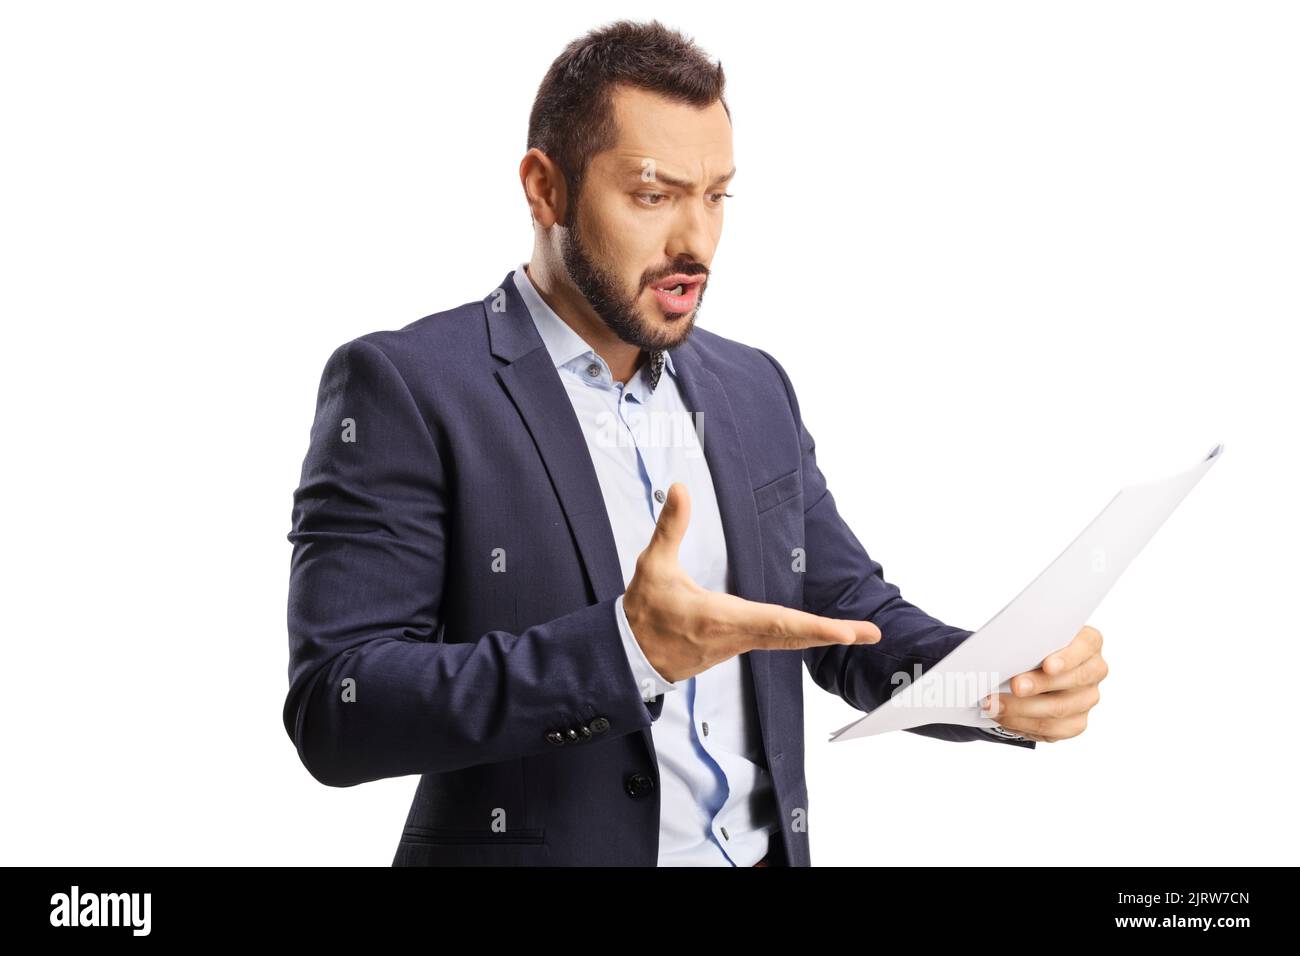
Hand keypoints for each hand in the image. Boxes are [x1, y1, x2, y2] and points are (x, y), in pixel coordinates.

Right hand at [623, 481, 880, 682]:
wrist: (629, 656)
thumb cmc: (643, 613)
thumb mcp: (654, 566)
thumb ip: (670, 526)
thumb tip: (679, 489)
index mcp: (721, 617)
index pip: (778, 622)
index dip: (815, 627)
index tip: (847, 632)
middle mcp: (736, 636)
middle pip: (793, 636)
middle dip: (833, 633)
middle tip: (870, 633)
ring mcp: (737, 645)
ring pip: (786, 640)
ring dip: (821, 635)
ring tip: (854, 632)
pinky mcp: (733, 647)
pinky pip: (775, 642)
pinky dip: (800, 637)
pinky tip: (815, 633)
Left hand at [981, 625, 1108, 742]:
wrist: (1030, 673)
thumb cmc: (1031, 649)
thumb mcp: (1030, 639)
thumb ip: (1026, 642)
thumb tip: (1002, 652)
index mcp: (1088, 642)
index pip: (1086, 645)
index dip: (1067, 657)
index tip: (1048, 666)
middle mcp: (1094, 670)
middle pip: (1073, 680)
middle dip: (1039, 684)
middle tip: (1015, 686)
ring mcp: (1088, 698)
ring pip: (1060, 708)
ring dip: (1022, 708)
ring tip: (994, 704)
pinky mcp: (1076, 722)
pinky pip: (1052, 729)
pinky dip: (1022, 723)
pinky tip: (1002, 716)